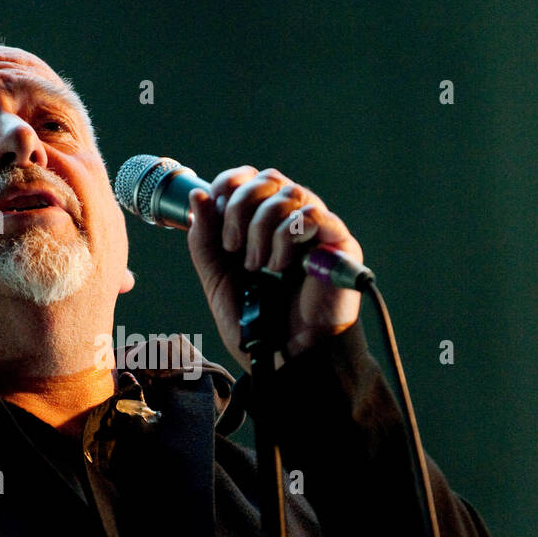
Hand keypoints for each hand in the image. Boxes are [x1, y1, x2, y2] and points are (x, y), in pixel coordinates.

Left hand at [186, 166, 363, 369]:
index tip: (213, 210)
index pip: (250, 178)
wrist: (285, 358)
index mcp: (264, 223)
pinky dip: (285, 237)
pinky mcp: (340, 243)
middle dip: (240, 206)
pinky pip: (310, 215)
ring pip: (288, 193)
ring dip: (261, 227)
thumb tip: (198, 194)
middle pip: (268, 178)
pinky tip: (282, 266)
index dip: (229, 184)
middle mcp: (293, 220)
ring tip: (257, 265)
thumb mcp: (216, 277)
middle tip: (232, 246)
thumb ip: (204, 238)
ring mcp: (318, 229)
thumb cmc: (256, 322)